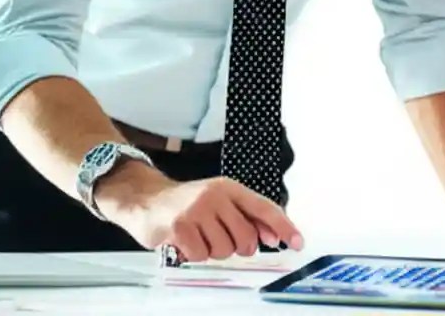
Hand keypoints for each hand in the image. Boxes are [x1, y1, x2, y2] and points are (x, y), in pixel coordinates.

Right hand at [99, 165, 302, 262]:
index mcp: (230, 188)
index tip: (298, 243)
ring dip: (213, 251)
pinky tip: (185, 242)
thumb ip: (247, 217)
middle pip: (246, 238)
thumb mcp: (220, 203)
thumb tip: (274, 236)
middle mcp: (215, 196)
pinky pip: (200, 256)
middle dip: (238, 247)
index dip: (284, 227)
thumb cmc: (188, 205)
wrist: (146, 200)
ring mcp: (196, 210)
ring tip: (199, 237)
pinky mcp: (178, 227)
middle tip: (220, 238)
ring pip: (223, 250)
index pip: (265, 208)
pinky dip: (194, 255)